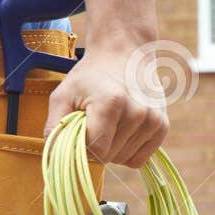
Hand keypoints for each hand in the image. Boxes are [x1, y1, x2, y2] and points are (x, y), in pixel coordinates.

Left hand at [41, 41, 169, 168]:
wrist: (123, 54)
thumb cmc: (89, 77)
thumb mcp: (63, 94)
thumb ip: (54, 125)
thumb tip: (53, 157)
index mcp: (111, 103)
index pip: (95, 151)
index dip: (82, 147)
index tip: (78, 131)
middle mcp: (137, 113)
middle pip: (109, 157)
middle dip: (95, 147)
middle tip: (93, 122)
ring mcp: (152, 120)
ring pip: (123, 160)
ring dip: (111, 149)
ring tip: (109, 122)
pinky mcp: (162, 126)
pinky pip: (139, 160)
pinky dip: (126, 151)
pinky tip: (121, 130)